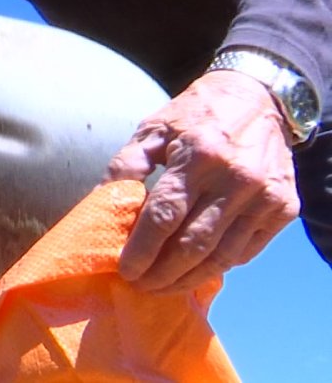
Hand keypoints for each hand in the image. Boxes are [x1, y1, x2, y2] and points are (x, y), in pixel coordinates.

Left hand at [105, 69, 298, 291]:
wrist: (258, 98)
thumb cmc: (194, 115)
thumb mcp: (153, 129)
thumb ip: (126, 166)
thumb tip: (99, 204)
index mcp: (198, 155)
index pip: (164, 215)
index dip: (142, 248)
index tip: (124, 269)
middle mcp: (236, 178)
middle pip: (193, 243)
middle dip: (161, 272)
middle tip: (139, 284)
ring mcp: (264, 196)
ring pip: (221, 255)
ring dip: (188, 278)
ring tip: (161, 286)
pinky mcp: (284, 208)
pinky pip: (245, 251)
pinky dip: (218, 266)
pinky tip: (195, 270)